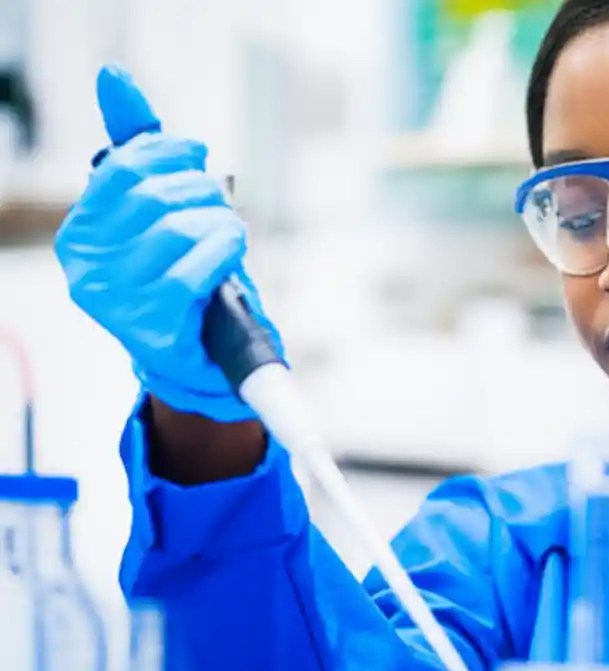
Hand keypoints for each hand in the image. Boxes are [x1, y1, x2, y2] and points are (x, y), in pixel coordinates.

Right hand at [54, 66, 280, 421]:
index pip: (122, 168)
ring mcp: (114, 300)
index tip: (196, 157)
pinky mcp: (150, 326)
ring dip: (221, 225)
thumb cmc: (181, 274)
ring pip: (180, 229)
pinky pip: (195, 268)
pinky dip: (224, 252)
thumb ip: (139, 149)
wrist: (200, 357)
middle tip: (218, 208)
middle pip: (156, 195)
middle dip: (202, 192)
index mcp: (80, 233)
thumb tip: (114, 77)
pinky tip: (230, 255)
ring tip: (227, 239)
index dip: (170, 153)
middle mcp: (86, 266)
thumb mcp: (158, 210)